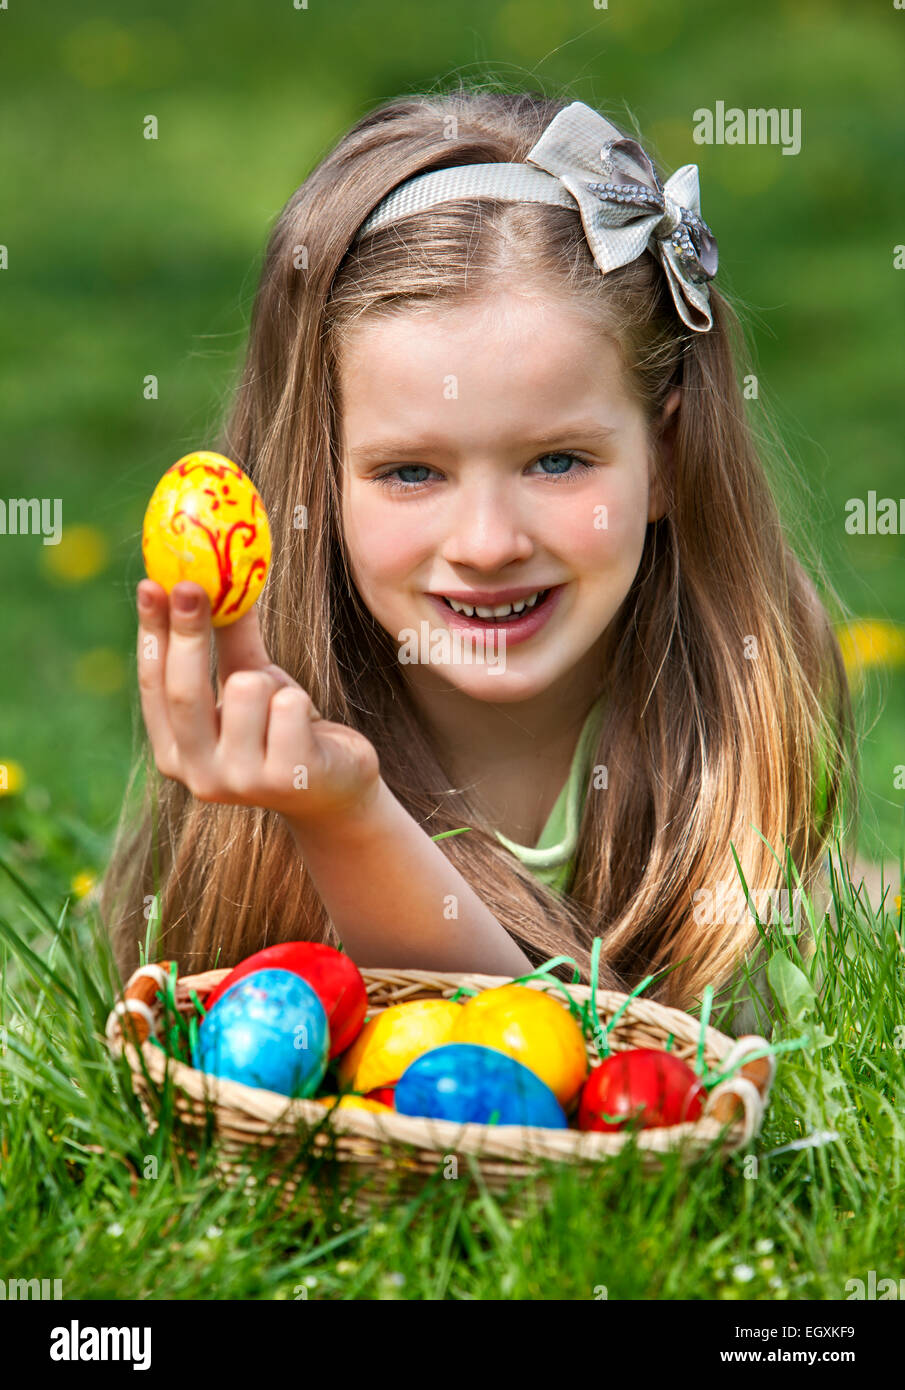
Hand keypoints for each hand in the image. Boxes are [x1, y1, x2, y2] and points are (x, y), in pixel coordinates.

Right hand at [136, 580, 379, 825]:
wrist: (337, 788)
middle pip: (186, 691)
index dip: (152, 634)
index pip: (154, 685)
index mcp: (176, 752)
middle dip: (189, 632)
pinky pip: (289, 705)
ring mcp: (243, 782)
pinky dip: (301, 701)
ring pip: (246, 689)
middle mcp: (199, 774)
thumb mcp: (251, 681)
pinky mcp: (287, 778)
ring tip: (287, 706)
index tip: (151, 584)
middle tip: (194, 583)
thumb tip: (216, 576)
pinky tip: (310, 728)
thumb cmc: (285, 729)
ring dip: (272, 682)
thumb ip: (229, 639)